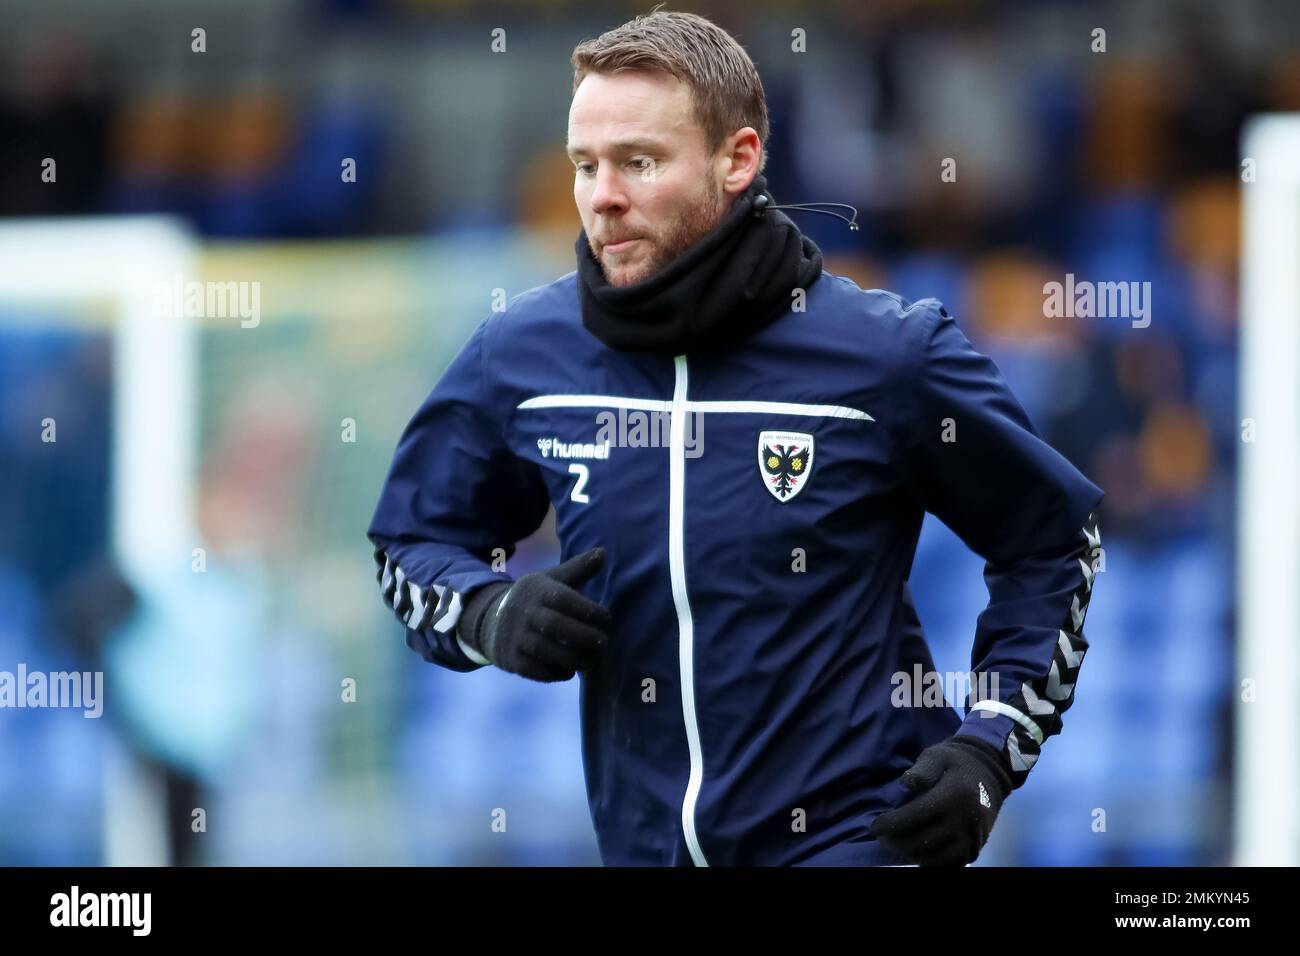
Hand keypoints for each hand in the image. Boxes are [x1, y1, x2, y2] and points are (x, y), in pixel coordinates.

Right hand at [460, 547, 612, 681]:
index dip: (590, 611)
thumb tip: (603, 553)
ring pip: (546, 651)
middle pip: (556, 626)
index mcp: (537, 590)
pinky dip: (556, 673)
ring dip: (574, 659)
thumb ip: (578, 569)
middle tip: (604, 644)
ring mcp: (515, 637)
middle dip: (585, 637)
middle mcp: (524, 612)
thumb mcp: (551, 579)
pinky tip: (570, 670)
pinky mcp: (512, 660)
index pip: (565, 599)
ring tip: (592, 661)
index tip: (607, 619)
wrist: (490, 620)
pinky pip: (536, 670)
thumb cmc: (534, 599)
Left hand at [868, 735, 1011, 866]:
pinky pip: (950, 864)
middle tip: (883, 837)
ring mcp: (971, 838)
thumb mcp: (937, 756)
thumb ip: (921, 770)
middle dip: (896, 842)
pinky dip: (931, 862)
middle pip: (921, 842)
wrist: (989, 773)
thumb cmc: (955, 763)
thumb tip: (905, 782)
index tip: (874, 827)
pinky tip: (917, 852)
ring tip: (898, 845)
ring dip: (911, 855)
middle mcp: (964, 821)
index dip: (890, 825)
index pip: (913, 817)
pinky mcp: (975, 848)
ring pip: (935, 858)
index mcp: (952, 796)